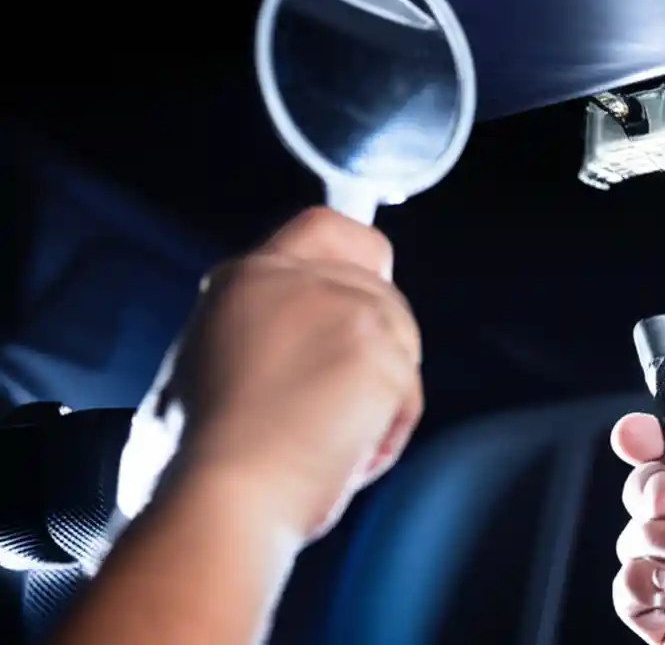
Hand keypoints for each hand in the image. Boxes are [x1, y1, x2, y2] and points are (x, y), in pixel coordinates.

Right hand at [117, 207, 422, 542]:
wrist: (223, 497)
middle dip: (376, 350)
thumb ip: (242, 338)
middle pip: (381, 294)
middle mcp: (300, 281)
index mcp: (247, 279)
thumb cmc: (197, 462)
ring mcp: (348, 312)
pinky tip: (344, 459)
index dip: (360, 258)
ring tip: (326, 445)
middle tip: (338, 408)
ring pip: (400, 346)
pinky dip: (386, 435)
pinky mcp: (384, 354)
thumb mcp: (195, 369)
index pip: (326, 229)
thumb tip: (262, 354)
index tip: (369, 288)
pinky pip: (406, 397)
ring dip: (379, 399)